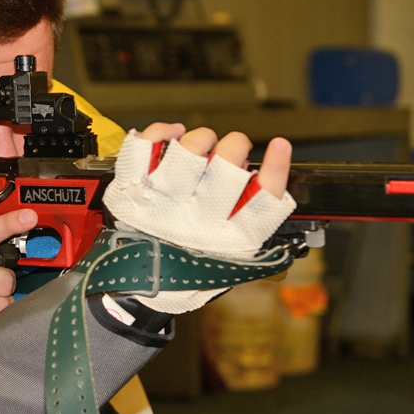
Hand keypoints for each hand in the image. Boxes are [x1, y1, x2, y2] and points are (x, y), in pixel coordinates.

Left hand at [103, 123, 295, 313]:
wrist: (144, 282)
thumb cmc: (188, 266)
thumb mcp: (233, 257)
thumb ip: (250, 218)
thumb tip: (255, 174)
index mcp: (232, 239)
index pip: (265, 200)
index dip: (276, 168)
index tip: (279, 145)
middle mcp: (199, 220)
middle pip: (228, 164)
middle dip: (235, 145)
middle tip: (232, 149)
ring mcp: (164, 202)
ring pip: (190, 150)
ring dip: (201, 138)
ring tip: (202, 144)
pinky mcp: (134, 191)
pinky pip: (144, 148)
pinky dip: (159, 132)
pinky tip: (171, 133)